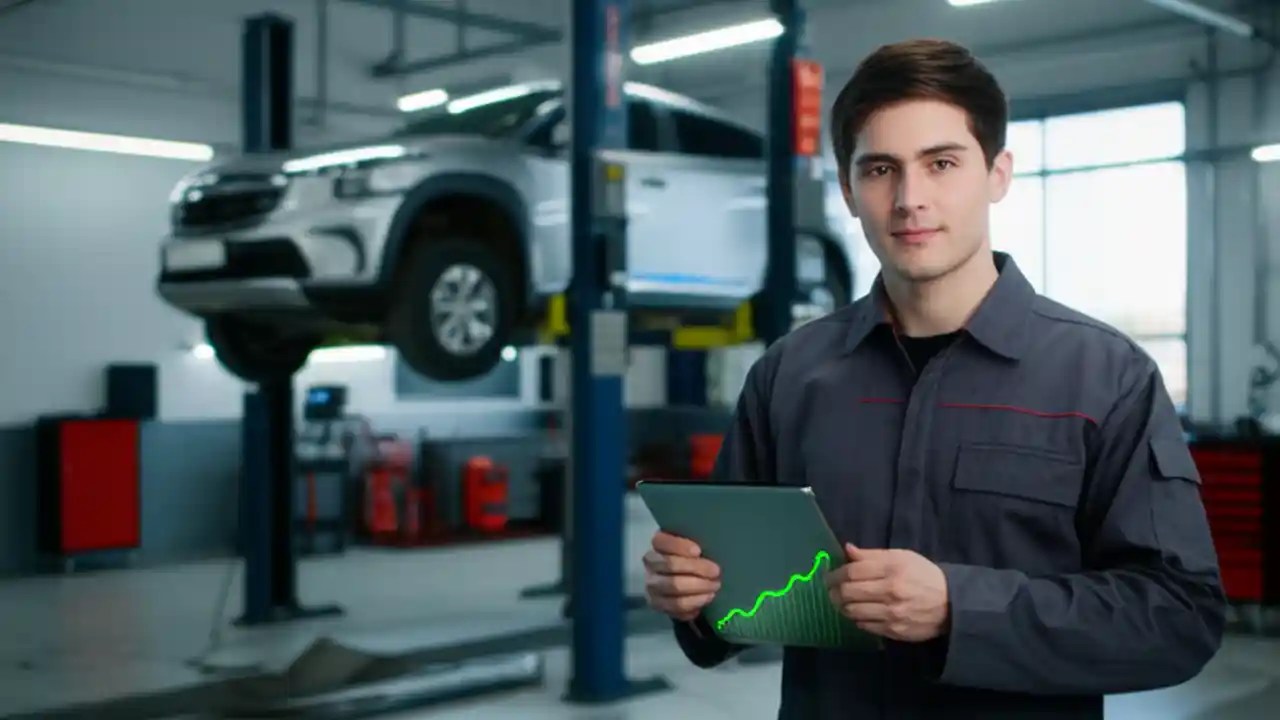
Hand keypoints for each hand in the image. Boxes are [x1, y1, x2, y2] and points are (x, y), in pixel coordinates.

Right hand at [643, 530, 721, 621]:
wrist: (681, 581)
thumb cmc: (693, 558)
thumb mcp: (694, 546)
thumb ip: (698, 545)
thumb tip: (713, 549)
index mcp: (658, 543)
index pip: (663, 541)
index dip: (680, 546)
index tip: (698, 551)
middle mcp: (650, 564)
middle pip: (670, 565)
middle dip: (697, 569)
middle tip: (716, 572)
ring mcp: (651, 585)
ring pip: (673, 587)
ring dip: (698, 588)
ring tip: (714, 588)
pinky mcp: (657, 604)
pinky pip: (675, 607)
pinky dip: (693, 604)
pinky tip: (705, 599)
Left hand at [825, 543, 949, 642]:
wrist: (951, 605)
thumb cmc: (923, 575)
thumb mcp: (902, 557)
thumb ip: (872, 555)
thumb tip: (847, 549)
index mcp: (892, 569)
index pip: (853, 572)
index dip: (836, 574)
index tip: (829, 576)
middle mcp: (890, 592)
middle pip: (849, 592)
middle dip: (834, 591)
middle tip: (830, 590)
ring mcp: (891, 614)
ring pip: (852, 611)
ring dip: (842, 606)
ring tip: (841, 601)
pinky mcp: (893, 631)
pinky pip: (864, 626)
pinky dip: (856, 618)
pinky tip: (858, 612)